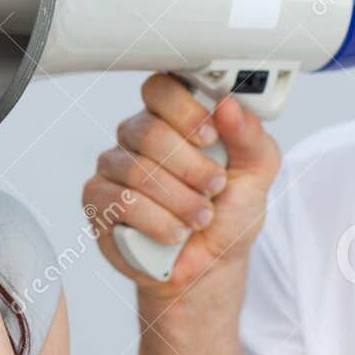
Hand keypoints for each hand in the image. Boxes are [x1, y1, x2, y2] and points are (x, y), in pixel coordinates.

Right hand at [84, 74, 281, 295]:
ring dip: (180, 201)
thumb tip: (229, 104)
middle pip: (149, 132)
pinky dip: (157, 222)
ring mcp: (113, 168)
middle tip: (214, 188)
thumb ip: (249, 135)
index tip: (211, 137)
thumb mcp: (256, 172)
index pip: (161, 89)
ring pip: (137, 172)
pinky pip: (120, 203)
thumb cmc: (228, 213)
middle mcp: (136, 137)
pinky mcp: (98, 201)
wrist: (210, 265)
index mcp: (172, 118)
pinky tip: (175, 232)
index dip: (185, 111)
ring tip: (200, 217)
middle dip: (191, 167)